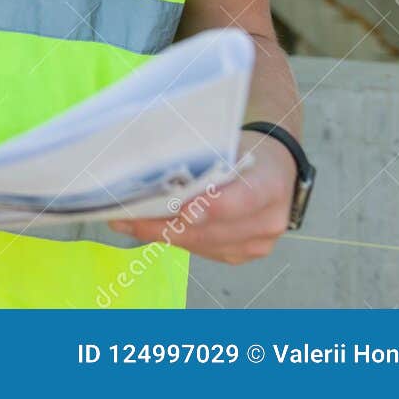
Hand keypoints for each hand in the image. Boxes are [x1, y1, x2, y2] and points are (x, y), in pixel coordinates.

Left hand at [105, 131, 297, 263]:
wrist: (274, 170)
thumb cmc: (245, 151)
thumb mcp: (229, 143)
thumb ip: (203, 160)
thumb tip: (153, 166)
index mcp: (270, 185)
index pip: (243, 199)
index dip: (212, 207)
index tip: (181, 210)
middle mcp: (268, 221)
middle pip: (212, 230)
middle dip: (166, 224)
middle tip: (126, 216)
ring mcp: (257, 244)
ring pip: (201, 245)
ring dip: (161, 233)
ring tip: (124, 220)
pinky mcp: (241, 255)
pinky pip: (201, 251)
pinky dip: (173, 238)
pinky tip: (144, 227)